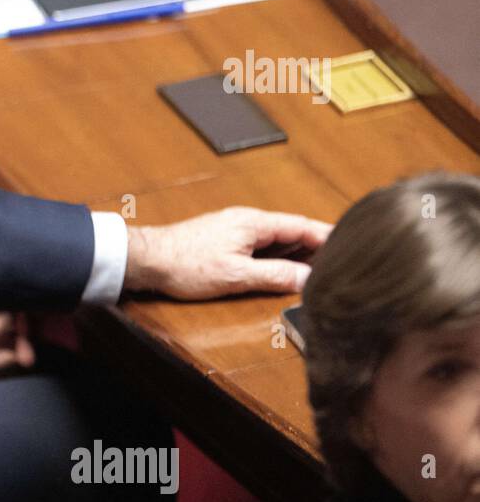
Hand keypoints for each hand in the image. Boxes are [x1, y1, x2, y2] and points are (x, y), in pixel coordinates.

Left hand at [124, 207, 331, 299]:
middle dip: (319, 247)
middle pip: (293, 233)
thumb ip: (276, 276)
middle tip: (344, 264)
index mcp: (255, 223)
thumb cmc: (184, 264)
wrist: (147, 260)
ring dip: (298, 254)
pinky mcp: (226, 243)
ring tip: (322, 271)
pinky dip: (278, 258)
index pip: (304, 226)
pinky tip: (285, 272)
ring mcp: (236, 231)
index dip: (330, 236)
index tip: (354, 244)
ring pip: (278, 241)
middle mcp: (248, 222)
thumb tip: (308, 279)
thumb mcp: (237, 276)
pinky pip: (261, 248)